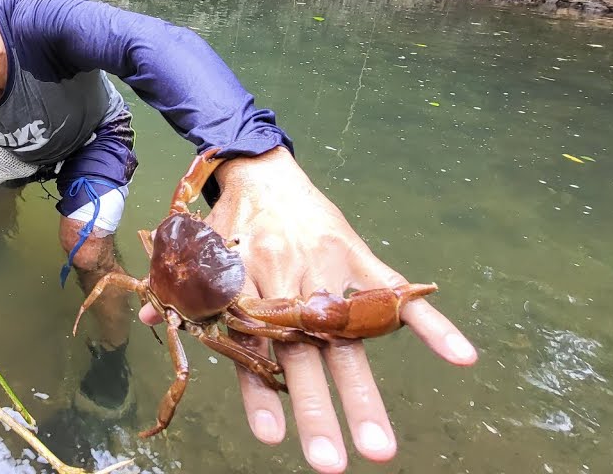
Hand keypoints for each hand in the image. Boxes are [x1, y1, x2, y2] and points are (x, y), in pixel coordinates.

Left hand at [140, 147, 476, 472]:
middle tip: (331, 464)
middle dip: (320, 410)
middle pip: (307, 353)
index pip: (255, 345)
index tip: (270, 436)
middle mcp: (290, 280)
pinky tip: (461, 356)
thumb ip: (181, 290)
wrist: (261, 168)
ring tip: (381, 446)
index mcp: (247, 281)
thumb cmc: (226, 220)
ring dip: (367, 392)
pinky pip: (399, 291)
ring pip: (351, 338)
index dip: (261, 391)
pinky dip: (432, 323)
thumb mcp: (196, 250)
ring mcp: (330, 269)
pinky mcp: (360, 256)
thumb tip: (151, 322)